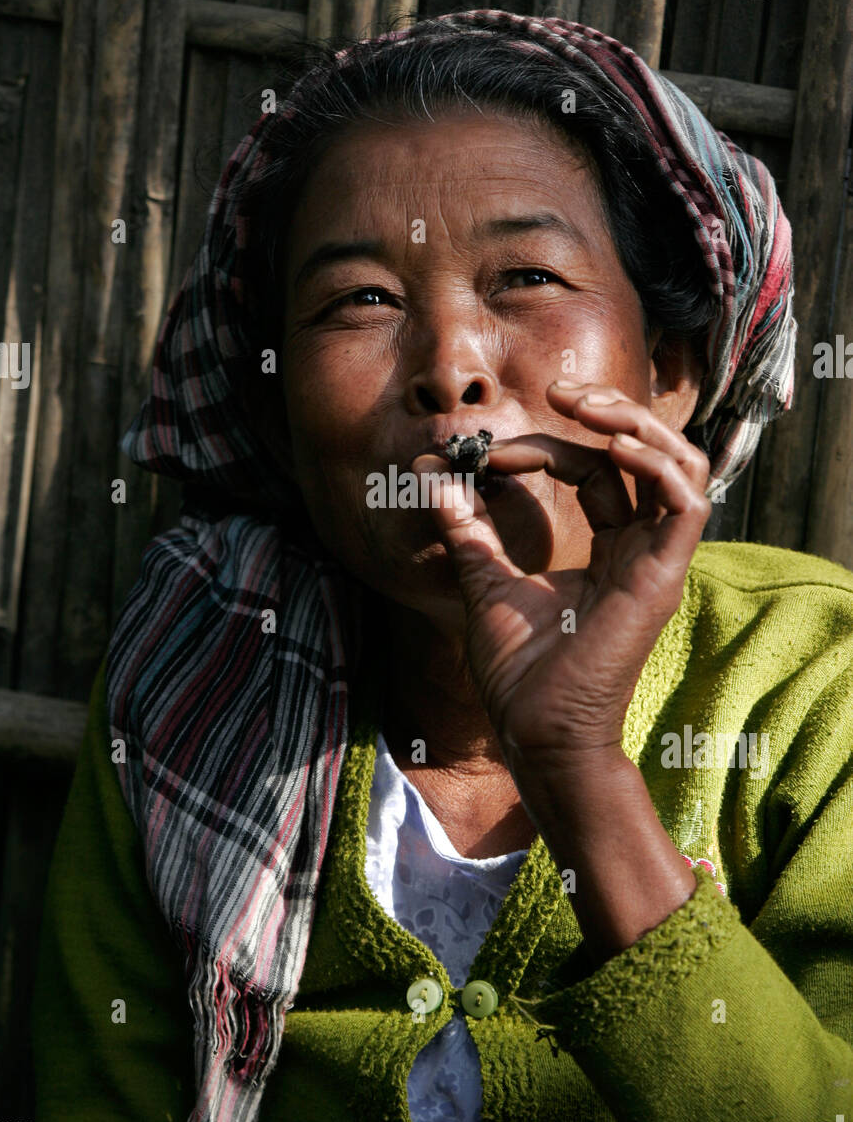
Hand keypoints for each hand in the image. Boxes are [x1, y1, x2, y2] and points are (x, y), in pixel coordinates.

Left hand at [412, 379, 711, 781]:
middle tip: (561, 390)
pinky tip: (612, 449)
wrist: (534, 731)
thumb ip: (467, 526)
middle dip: (610, 410)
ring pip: (680, 466)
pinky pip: (687, 504)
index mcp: (610, 549)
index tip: (491, 453)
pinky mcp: (662, 578)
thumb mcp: (485, 579)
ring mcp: (656, 562)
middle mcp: (640, 550)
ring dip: (639, 424)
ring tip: (588, 404)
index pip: (597, 471)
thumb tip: (434, 473)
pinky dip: (657, 466)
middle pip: (648, 455)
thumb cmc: (519, 671)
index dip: (548, 447)